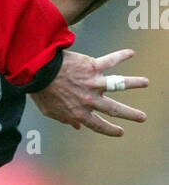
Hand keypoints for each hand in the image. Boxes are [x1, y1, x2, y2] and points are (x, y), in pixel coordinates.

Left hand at [31, 49, 146, 135]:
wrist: (37, 72)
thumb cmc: (41, 92)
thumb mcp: (50, 112)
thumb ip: (65, 119)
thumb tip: (76, 127)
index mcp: (79, 113)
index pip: (98, 125)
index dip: (110, 129)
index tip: (120, 132)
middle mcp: (90, 100)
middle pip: (114, 109)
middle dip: (130, 114)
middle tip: (142, 117)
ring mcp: (93, 83)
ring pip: (119, 84)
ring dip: (134, 83)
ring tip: (146, 83)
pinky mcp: (92, 67)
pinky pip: (111, 60)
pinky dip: (121, 55)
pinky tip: (131, 52)